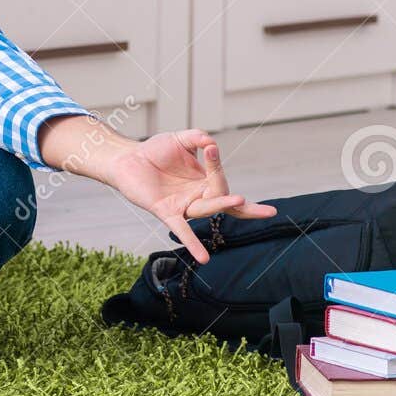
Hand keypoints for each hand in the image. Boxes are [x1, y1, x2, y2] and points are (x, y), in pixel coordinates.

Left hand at [101, 129, 275, 263]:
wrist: (127, 159)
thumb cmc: (155, 151)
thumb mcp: (180, 140)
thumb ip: (197, 137)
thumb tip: (212, 142)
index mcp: (203, 181)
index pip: (220, 179)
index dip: (217, 164)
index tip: (210, 149)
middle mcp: (196, 196)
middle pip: (222, 201)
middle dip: (242, 205)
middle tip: (268, 211)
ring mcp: (183, 206)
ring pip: (207, 209)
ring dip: (222, 205)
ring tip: (241, 201)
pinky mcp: (166, 212)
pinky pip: (182, 230)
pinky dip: (192, 244)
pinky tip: (204, 258)